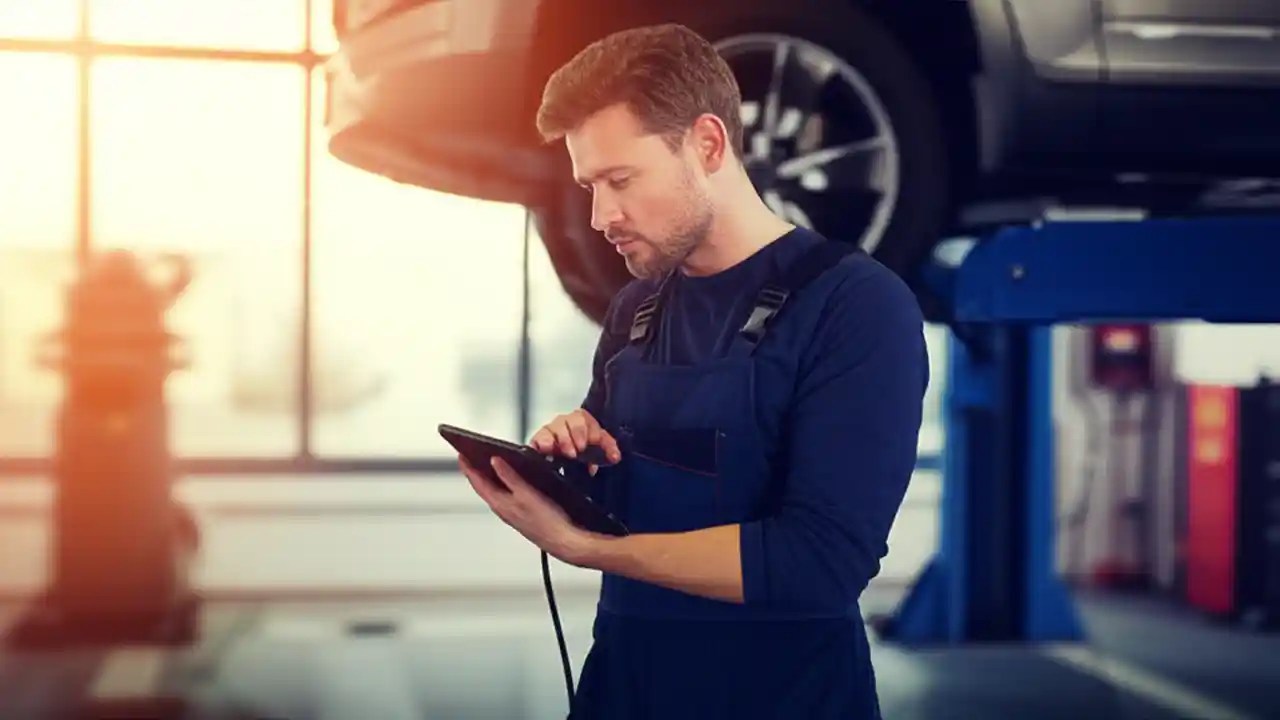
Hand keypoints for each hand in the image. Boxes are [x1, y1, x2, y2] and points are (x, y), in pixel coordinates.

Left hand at [458, 453, 597, 565]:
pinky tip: (509, 483)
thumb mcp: (527, 494)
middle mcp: (503, 510)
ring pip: (494, 494)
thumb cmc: (548, 522)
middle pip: (484, 488)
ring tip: (486, 467)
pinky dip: (503, 487)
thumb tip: (494, 461)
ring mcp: (512, 514)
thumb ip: (509, 477)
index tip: (461, 454)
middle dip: (476, 472)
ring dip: (489, 480)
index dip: (468, 467)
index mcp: (501, 504)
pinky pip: (506, 498)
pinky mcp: (522, 516)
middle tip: (469, 458)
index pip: (478, 483)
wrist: (564, 542)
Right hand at [530, 408, 621, 475]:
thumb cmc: (583, 453)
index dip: (592, 431)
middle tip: (580, 448)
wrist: (563, 466)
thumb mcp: (599, 450)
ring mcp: (550, 431)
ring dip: (563, 439)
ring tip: (569, 453)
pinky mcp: (537, 442)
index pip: (586, 418)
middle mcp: (565, 423)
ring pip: (554, 426)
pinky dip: (541, 442)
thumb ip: (609, 450)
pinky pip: (537, 438)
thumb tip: (615, 457)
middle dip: (577, 433)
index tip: (593, 442)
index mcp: (581, 422)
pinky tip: (545, 449)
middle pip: (571, 419)